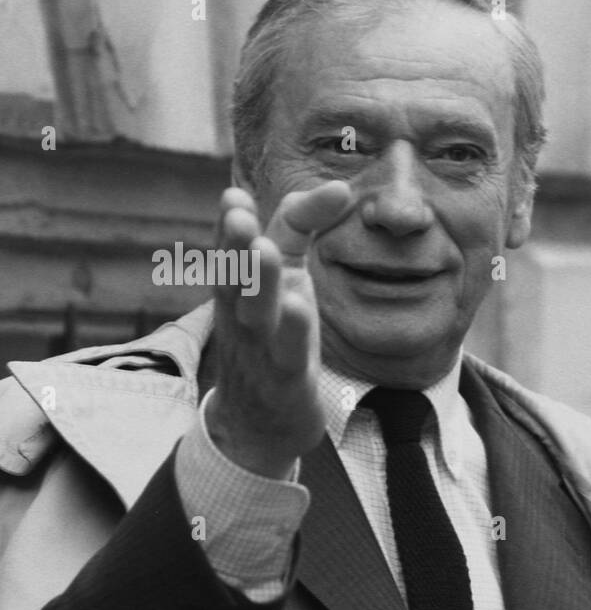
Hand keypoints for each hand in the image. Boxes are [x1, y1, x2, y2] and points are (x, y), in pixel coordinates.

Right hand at [207, 181, 354, 477]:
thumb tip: (339, 186)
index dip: (233, 225)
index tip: (234, 196)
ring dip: (259, 281)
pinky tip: (296, 306)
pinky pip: (286, 353)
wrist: (263, 422)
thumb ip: (304, 230)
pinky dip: (291, 330)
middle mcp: (243, 315)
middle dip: (234, 245)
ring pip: (255, 313)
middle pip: (233, 277)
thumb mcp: (289, 277)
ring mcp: (261, 349)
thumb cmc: (277, 338)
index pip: (235, 252)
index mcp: (240, 288)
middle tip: (236, 213)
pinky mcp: (284, 378)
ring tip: (265, 249)